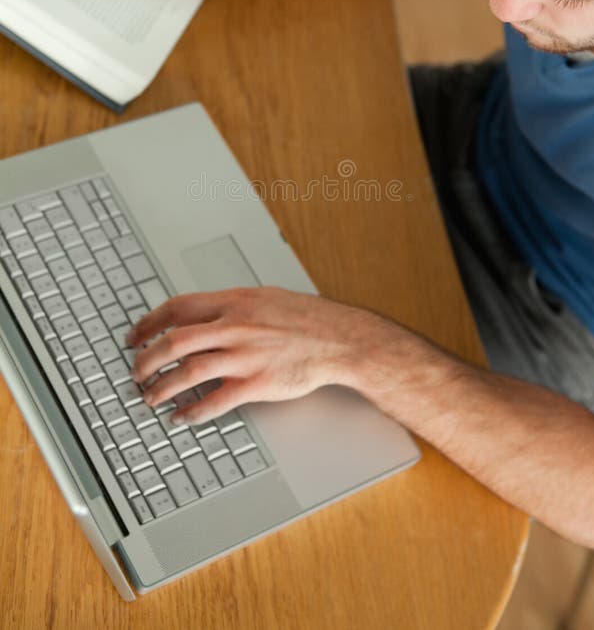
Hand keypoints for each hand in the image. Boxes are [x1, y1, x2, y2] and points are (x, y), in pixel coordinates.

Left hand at [127, 286, 396, 425]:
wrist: (338, 339)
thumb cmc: (305, 318)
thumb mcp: (263, 297)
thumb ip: (231, 305)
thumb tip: (200, 313)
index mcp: (233, 302)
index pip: (176, 308)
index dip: (148, 323)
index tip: (135, 336)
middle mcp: (234, 326)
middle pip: (174, 342)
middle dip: (146, 360)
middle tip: (135, 373)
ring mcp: (244, 356)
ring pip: (187, 372)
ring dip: (161, 388)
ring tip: (149, 397)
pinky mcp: (256, 384)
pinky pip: (214, 401)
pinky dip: (191, 412)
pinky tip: (181, 417)